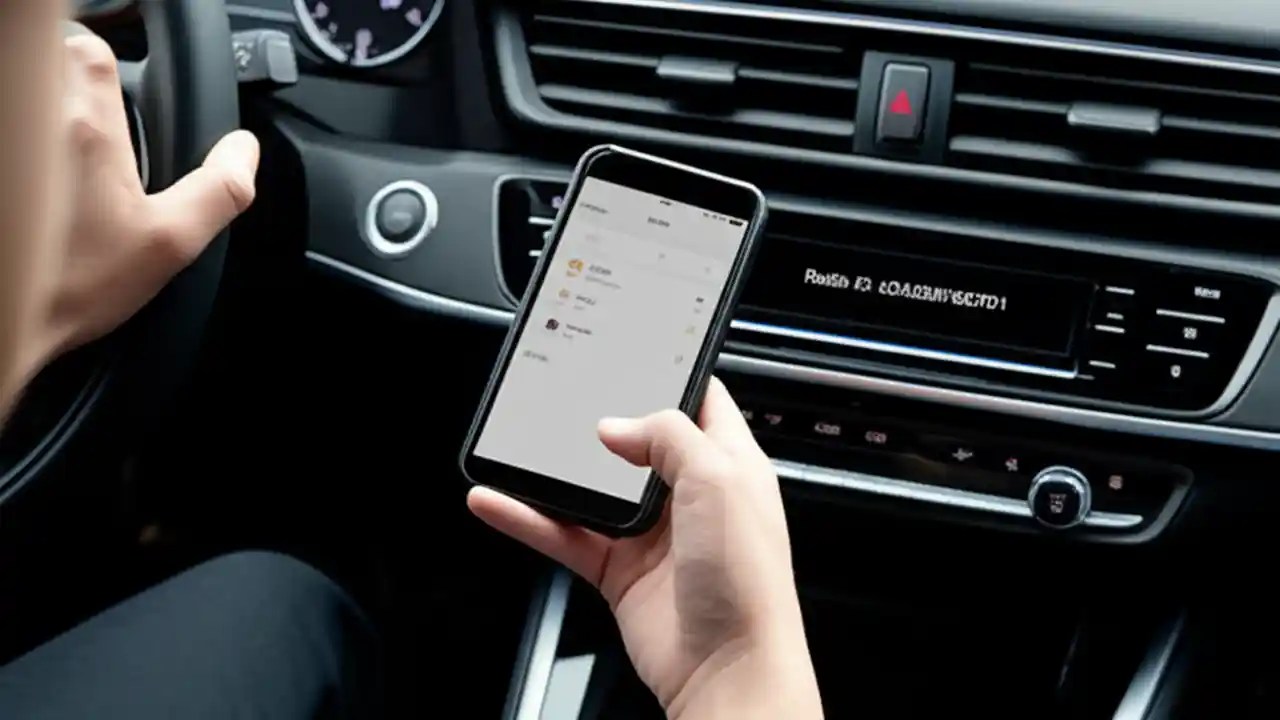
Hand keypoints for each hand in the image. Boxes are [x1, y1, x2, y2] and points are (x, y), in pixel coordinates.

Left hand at [22, 29, 259, 381]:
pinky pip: (21, 142)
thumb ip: (218, 191)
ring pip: (34, 104)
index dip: (111, 70)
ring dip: (49, 123)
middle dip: (77, 94)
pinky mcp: (4, 176)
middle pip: (54, 67)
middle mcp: (32, 120)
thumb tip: (244, 152)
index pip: (91, 50)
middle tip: (94, 146)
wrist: (4, 321)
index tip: (121, 105)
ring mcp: (11, 144)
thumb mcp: (169, 245)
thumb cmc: (72, 287)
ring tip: (62, 175)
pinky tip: (42, 197)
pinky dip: (34, 153)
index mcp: (85, 129)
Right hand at [469, 378, 823, 719]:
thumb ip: (668, 435)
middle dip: (599, 419)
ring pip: (590, 489)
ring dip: (552, 470)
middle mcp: (691, 495)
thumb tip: (617, 424)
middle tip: (562, 394)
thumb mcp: (719, 479)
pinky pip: (564, 535)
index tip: (628, 352)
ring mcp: (652, 535)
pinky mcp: (619, 570)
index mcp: (729, 464)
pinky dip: (527, 518)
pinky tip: (496, 500)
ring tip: (516, 443)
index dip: (667, 375)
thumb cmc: (747, 580)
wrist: (728, 668)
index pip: (699, 402)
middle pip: (637, 442)